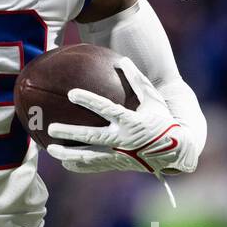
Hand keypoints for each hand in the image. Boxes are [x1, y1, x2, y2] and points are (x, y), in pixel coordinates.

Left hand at [45, 57, 196, 175]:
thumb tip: (122, 59)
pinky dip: (80, 166)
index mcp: (131, 122)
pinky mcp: (118, 165)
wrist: (176, 151)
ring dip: (68, 154)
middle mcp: (123, 140)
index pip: (106, 109)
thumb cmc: (163, 121)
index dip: (89, 101)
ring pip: (89, 157)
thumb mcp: (154, 100)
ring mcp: (119, 156)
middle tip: (51, 128)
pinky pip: (95, 167)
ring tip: (50, 149)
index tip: (72, 93)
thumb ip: (137, 80)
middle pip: (91, 137)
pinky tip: (65, 163)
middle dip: (70, 133)